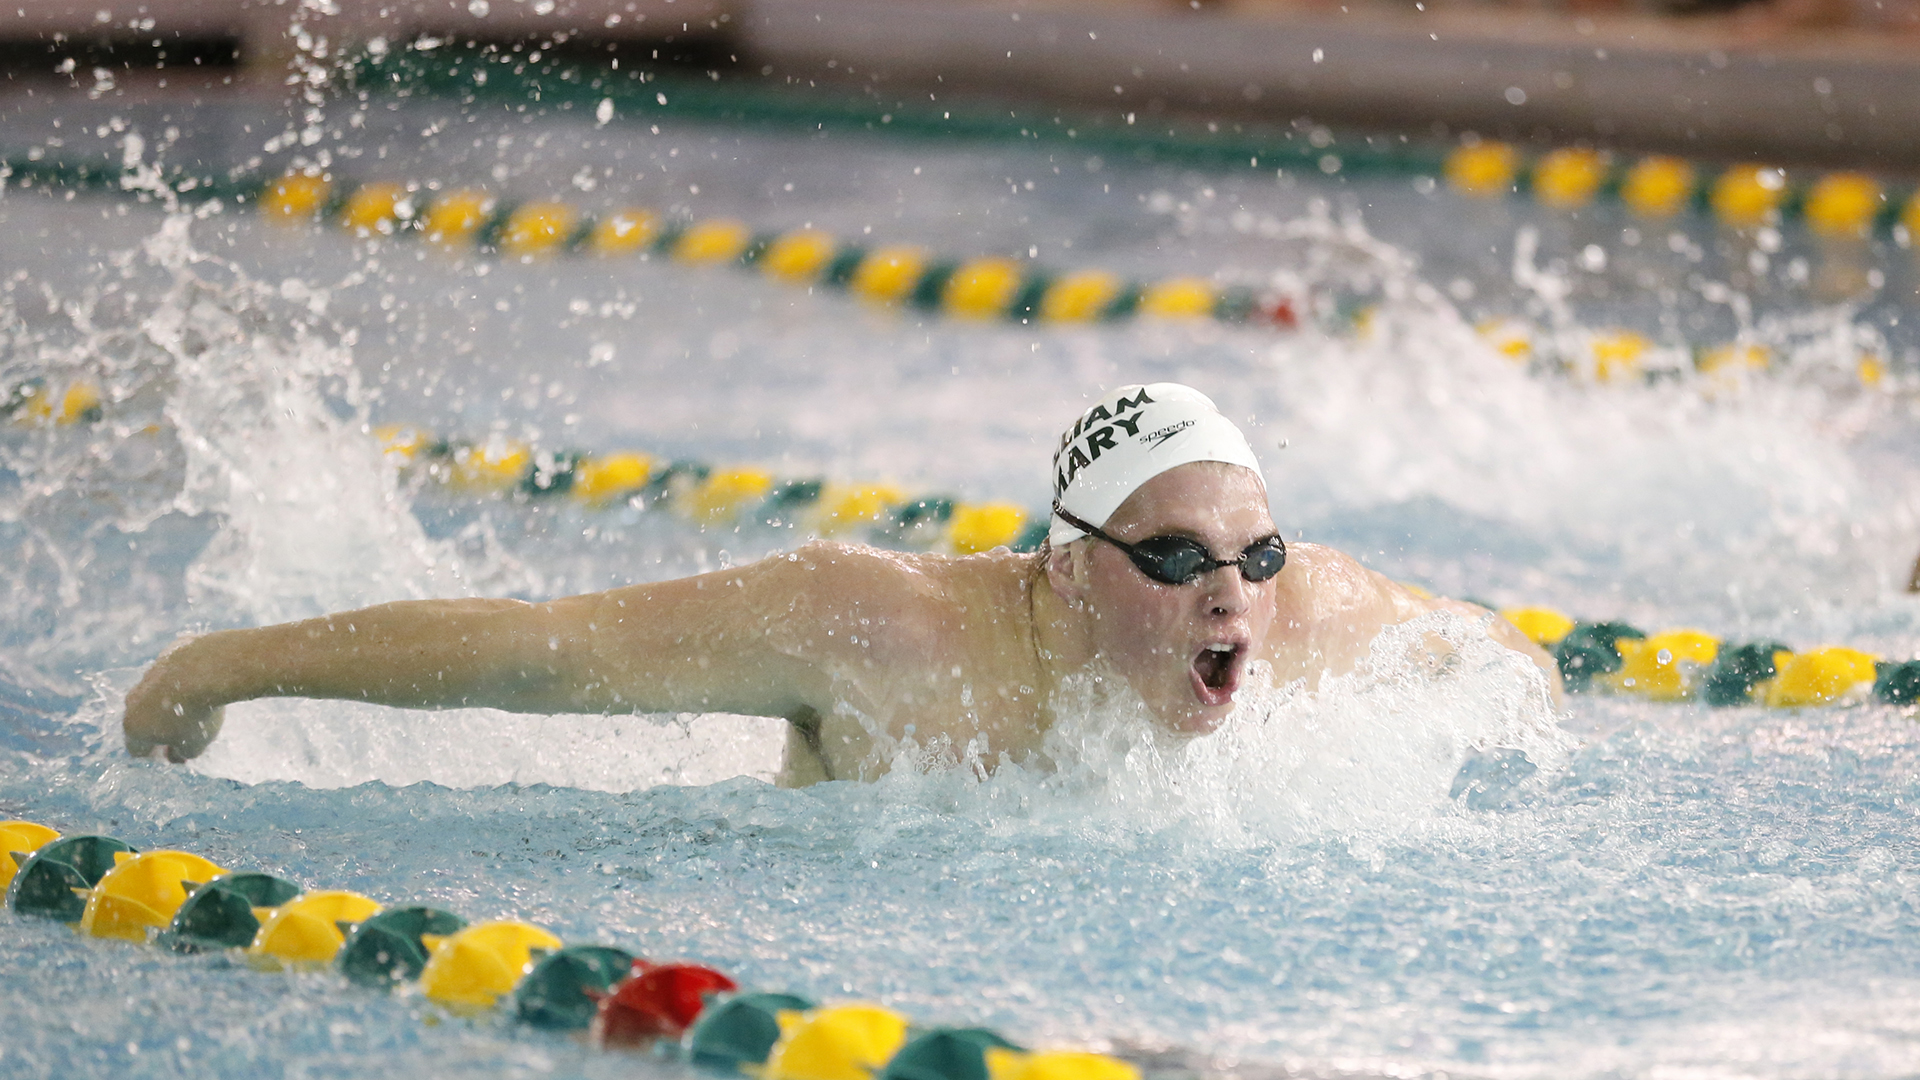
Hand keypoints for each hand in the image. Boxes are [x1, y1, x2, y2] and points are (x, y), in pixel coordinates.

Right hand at [123, 640, 227, 761]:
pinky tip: (201, 681)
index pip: (137, 749)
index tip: (170, 754)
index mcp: (134, 727)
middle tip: (184, 731)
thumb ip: (182, 754)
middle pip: (143, 720)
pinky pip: (171, 674)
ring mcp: (147, 677)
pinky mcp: (164, 658)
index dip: (154, 755)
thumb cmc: (197, 715)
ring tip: (195, 705)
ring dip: (168, 701)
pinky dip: (181, 680)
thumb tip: (176, 755)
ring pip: (154, 695)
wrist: (206, 669)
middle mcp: (133, 702)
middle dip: (159, 728)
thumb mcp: (194, 745)